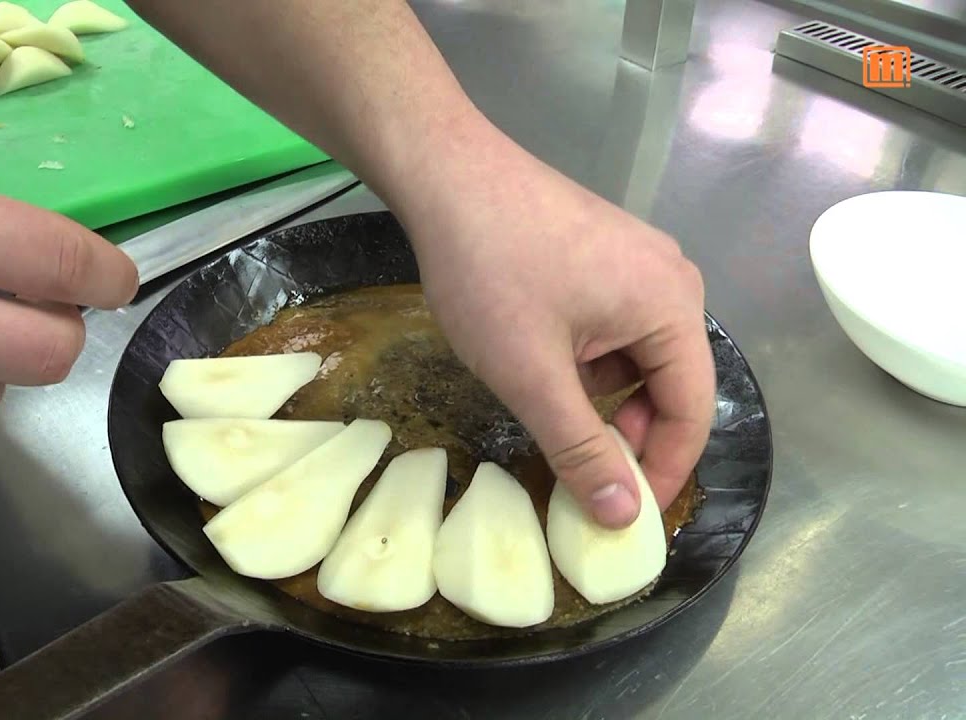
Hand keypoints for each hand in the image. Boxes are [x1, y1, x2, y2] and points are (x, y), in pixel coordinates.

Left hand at [397, 121, 714, 528]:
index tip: (624, 519)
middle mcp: (673, 280)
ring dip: (602, 399)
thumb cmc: (490, 274)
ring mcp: (639, 260)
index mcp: (673, 306)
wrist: (445, 175)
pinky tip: (541, 364)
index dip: (662, 473)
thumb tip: (626, 517)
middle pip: (672, 384)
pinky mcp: (605, 253)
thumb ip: (581, 449)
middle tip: (580, 475)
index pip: (692, 413)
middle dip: (629, 436)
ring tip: (547, 413)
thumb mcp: (532, 376)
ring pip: (637, 358)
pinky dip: (586, 361)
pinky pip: (614, 327)